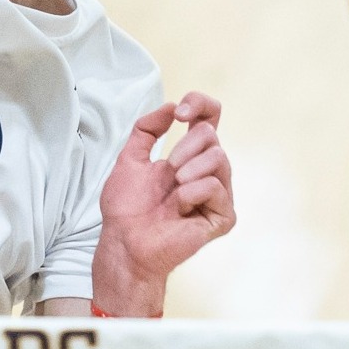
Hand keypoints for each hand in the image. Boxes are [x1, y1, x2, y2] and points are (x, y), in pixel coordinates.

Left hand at [94, 92, 235, 315]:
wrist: (126, 242)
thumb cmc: (127, 209)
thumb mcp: (130, 158)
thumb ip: (147, 129)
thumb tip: (171, 106)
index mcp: (190, 155)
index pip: (210, 118)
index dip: (200, 105)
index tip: (180, 113)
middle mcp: (208, 171)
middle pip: (211, 135)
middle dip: (185, 147)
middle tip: (168, 170)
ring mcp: (218, 194)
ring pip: (219, 158)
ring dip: (188, 170)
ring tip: (173, 189)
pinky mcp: (223, 216)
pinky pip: (215, 187)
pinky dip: (191, 194)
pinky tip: (180, 208)